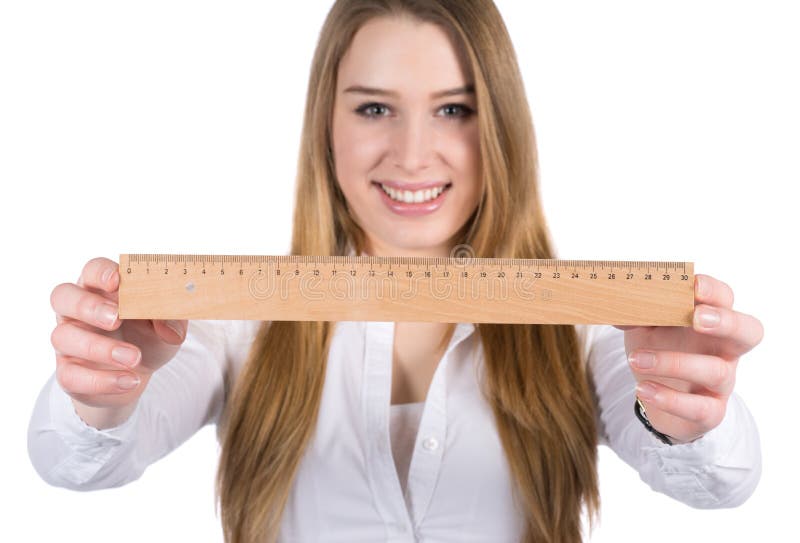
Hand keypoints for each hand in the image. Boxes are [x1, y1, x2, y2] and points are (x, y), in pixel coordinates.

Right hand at [50, 257, 188, 408]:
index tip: (117, 281)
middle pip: (64, 296)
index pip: (92, 270)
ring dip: (101, 348)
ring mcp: (68, 341)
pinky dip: (102, 380)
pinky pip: (71, 375)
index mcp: (101, 289)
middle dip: (89, 306)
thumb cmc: (148, 340)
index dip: (102, 273)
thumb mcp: (167, 327)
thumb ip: (172, 320)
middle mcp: (76, 311)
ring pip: (64, 337)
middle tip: (117, 319)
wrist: (135, 377)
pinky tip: (129, 381)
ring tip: (134, 358)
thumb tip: (170, 327)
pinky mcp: (67, 372)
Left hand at [615, 273, 763, 443]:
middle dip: (725, 322)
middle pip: (748, 331)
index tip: (694, 285)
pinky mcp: (710, 411)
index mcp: (710, 319)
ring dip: (673, 363)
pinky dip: (670, 399)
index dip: (714, 291)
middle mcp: (724, 349)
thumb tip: (618, 306)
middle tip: (696, 318)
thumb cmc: (657, 349)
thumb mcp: (643, 326)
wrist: (655, 395)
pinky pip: (701, 409)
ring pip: (716, 371)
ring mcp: (721, 381)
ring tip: (635, 359)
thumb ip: (635, 313)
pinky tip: (643, 389)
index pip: (725, 298)